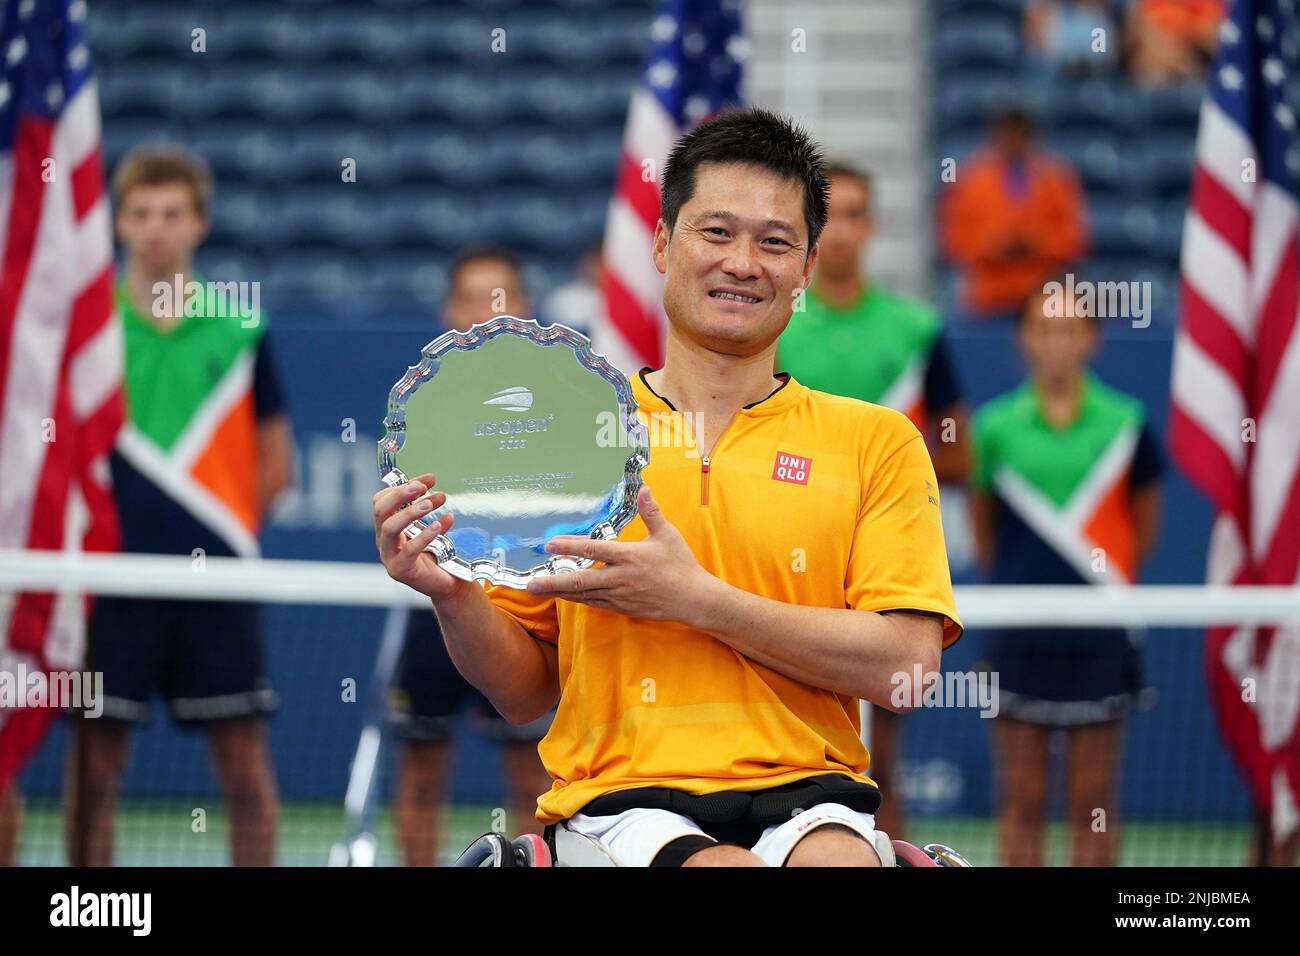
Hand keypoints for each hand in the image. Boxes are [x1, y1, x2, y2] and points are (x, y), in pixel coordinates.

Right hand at [372, 472, 463, 601]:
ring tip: (431, 503)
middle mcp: (383, 540)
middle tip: (422, 487)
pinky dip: (424, 536)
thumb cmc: (435, 553)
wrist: (445, 583)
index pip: (384, 500)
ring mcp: (389, 556)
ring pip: (389, 529)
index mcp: (387, 527)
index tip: (429, 479)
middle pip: (381, 511)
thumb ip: (431, 511)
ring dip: (410, 513)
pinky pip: (408, 551)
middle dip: (400, 495)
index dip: (404, 485)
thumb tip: (439, 493)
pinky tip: (439, 525)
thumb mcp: (431, 526)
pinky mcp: (401, 571)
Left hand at [526, 485, 712, 621]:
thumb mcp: (667, 534)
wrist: (693, 599)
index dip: (570, 547)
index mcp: (629, 556)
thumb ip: (651, 512)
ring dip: (560, 592)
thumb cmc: (681, 565)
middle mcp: (620, 578)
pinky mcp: (621, 608)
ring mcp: (620, 596)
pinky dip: (577, 598)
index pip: (594, 550)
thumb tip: (644, 487)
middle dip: (553, 582)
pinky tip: (564, 595)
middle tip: (530, 584)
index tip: (549, 545)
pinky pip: (594, 603)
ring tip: (538, 590)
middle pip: (580, 580)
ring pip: (583, 595)